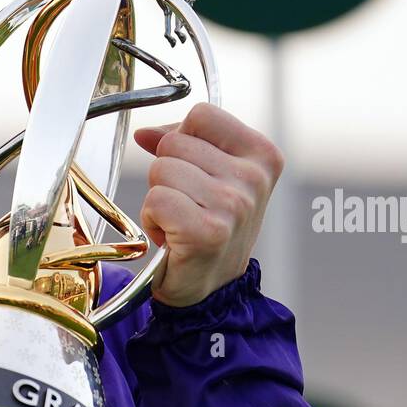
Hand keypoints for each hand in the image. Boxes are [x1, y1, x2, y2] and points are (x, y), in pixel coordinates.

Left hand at [134, 101, 284, 307]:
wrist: (210, 292)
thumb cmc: (209, 230)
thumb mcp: (211, 176)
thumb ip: (183, 143)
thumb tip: (145, 132)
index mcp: (262, 156)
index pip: (201, 115)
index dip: (181, 139)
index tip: (191, 171)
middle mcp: (253, 178)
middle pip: (175, 142)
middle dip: (167, 173)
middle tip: (186, 205)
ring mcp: (233, 205)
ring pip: (161, 170)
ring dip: (159, 198)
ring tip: (180, 221)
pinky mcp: (207, 231)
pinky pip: (155, 200)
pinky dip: (152, 219)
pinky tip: (171, 237)